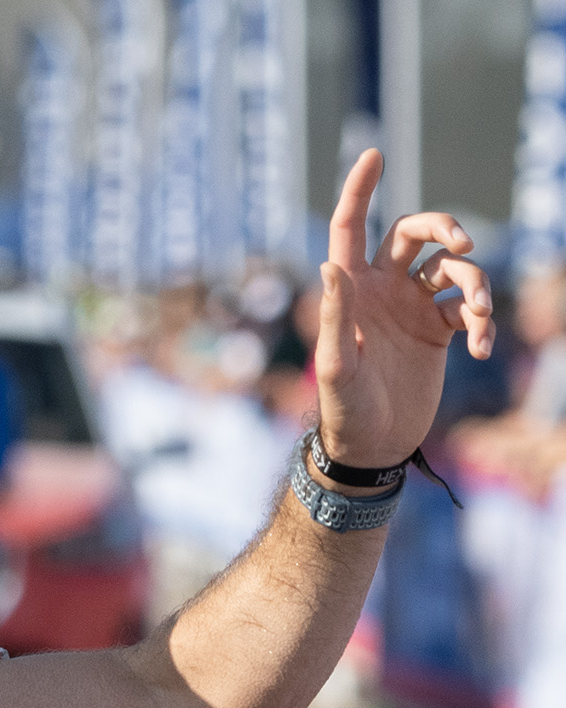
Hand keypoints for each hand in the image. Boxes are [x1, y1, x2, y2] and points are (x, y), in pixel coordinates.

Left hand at [316, 148, 493, 468]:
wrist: (372, 452)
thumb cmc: (345, 413)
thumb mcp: (337, 368)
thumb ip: (336, 316)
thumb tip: (330, 265)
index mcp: (352, 290)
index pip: (351, 228)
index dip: (359, 190)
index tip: (373, 153)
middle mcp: (383, 290)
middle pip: (415, 233)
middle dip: (442, 227)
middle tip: (463, 244)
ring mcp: (412, 308)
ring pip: (451, 268)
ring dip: (473, 284)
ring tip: (477, 317)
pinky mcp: (437, 331)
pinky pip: (467, 307)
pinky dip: (480, 321)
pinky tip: (481, 346)